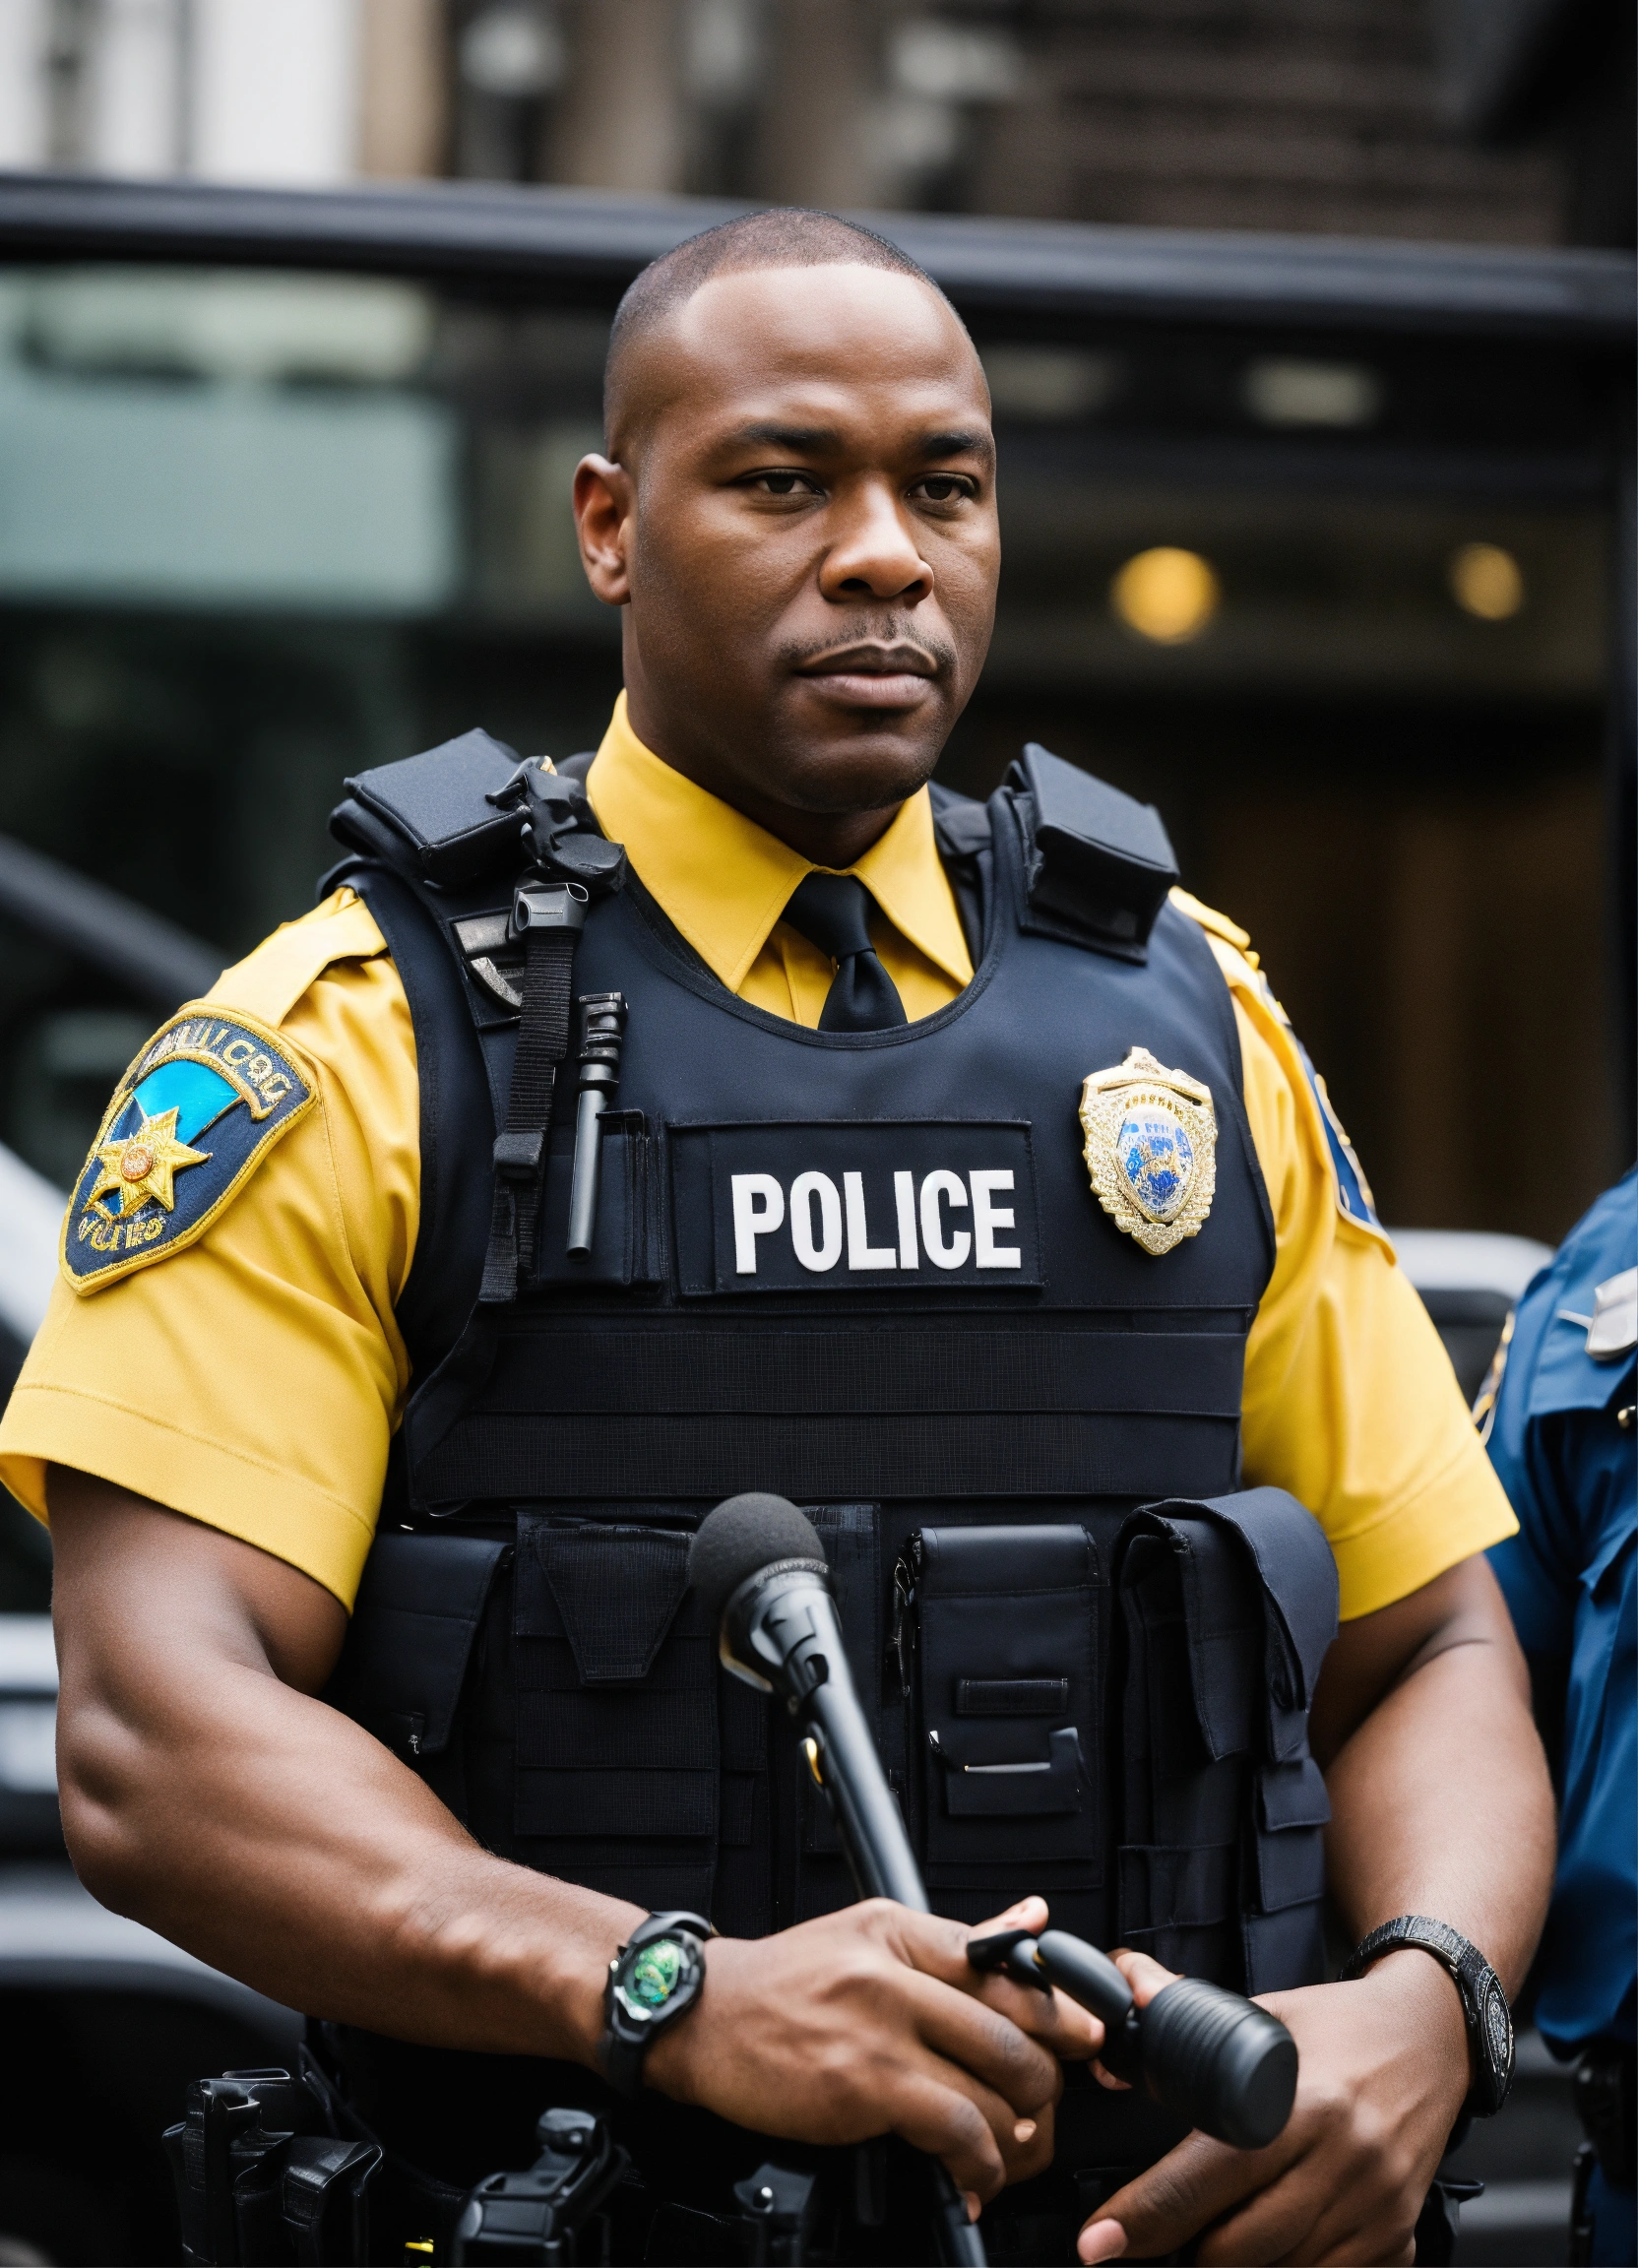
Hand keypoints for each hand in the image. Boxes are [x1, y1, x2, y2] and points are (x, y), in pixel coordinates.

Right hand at [647, 1895, 1101, 2212]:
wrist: (700, 2017)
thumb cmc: (783, 1981)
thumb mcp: (867, 1934)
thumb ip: (954, 1939)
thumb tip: (1034, 1919)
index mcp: (900, 1931)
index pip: (1003, 1963)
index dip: (1059, 2006)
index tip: (1088, 2035)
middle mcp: (894, 1975)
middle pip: (1009, 2032)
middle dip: (1043, 2082)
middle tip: (1041, 2106)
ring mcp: (878, 2033)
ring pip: (988, 2088)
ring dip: (1013, 2135)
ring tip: (1009, 2151)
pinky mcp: (860, 2090)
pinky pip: (950, 2131)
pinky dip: (975, 2165)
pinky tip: (971, 2178)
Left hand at [1077, 1947, 1470, 2264]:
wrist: (1433, 2039)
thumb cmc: (1340, 2028)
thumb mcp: (1266, 2012)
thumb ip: (1190, 2013)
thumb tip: (1128, 1997)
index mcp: (1304, 2105)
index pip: (1207, 2178)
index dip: (1146, 2217)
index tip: (1098, 2243)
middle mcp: (1345, 2162)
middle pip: (1237, 2247)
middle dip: (1186, 2247)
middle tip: (1165, 2229)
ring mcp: (1376, 2209)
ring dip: (1237, 2261)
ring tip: (1218, 2228)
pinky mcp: (1397, 2238)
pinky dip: (1289, 2267)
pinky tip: (1274, 2239)